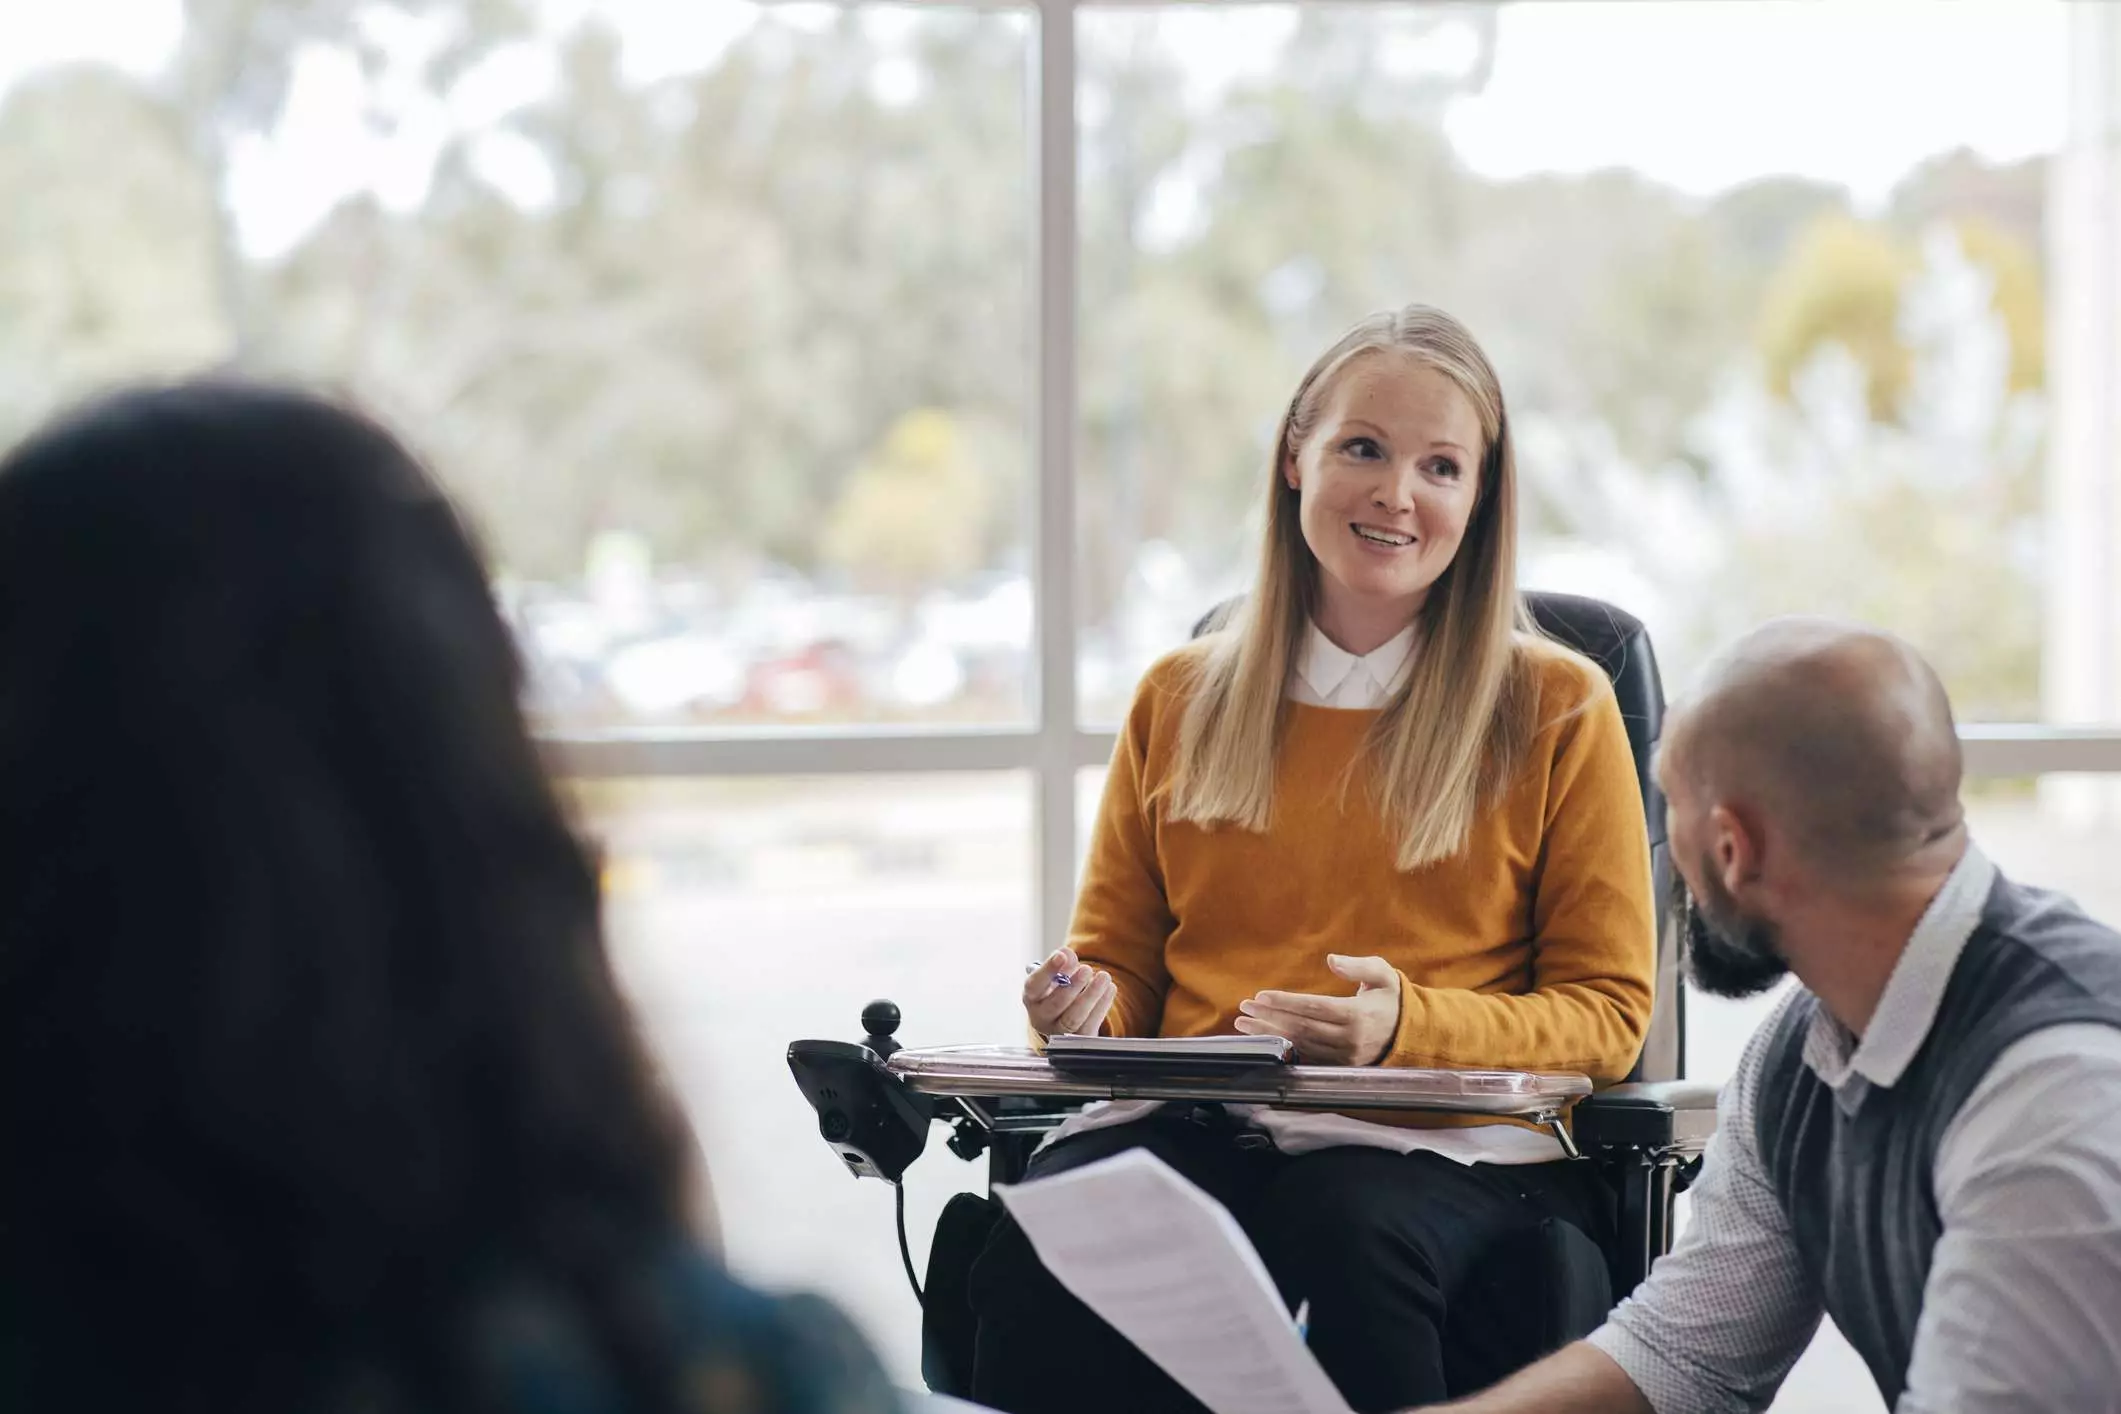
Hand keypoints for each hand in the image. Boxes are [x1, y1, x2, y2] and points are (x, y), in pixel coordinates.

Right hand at [1023, 947, 1116, 1038]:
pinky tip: (1110, 988)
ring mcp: (1059, 1032)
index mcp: (1031, 998)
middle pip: (1055, 1005)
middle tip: (1086, 968)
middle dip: (1072, 986)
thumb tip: (1067, 955)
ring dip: (1090, 996)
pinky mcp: (1079, 1039)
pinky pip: (1091, 1024)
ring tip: (1103, 976)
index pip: (1034, 985)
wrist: (1063, 1018)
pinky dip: (1102, 1005)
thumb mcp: (1055, 976)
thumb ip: (1061, 963)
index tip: (1061, 955)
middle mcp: (1041, 1018)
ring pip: (1073, 1018)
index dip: (1047, 970)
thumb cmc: (1057, 991)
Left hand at [1234, 954, 1402, 1065]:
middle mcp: (1349, 1040)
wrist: (1410, 1032)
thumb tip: (1331, 960)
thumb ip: (1358, 966)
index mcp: (1357, 1015)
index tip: (1260, 996)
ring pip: (1300, 1046)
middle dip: (1269, 1018)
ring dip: (1270, 1035)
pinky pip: (1307, 1058)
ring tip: (1244, 1026)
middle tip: (1243, 1010)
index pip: (1313, 1008)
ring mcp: (1344, 1057)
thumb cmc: (1391, 997)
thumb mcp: (1382, 974)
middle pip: (1301, 1028)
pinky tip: (1264, 1041)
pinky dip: (1283, 1049)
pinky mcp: (1340, 1067)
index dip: (1285, 1002)